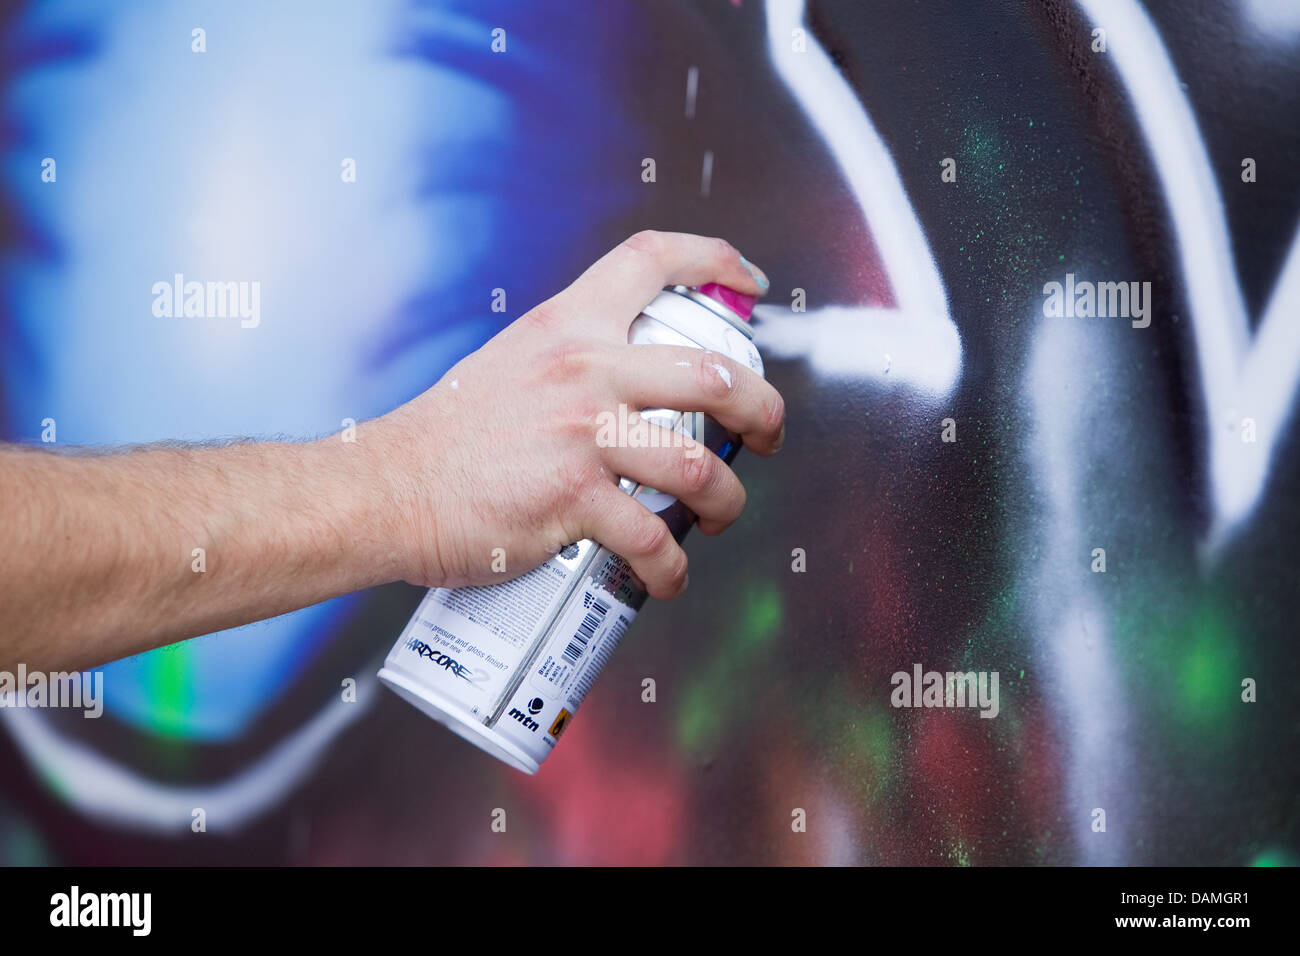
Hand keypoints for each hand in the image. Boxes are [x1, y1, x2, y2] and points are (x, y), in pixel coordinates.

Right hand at [367, 231, 784, 598]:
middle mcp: (585, 370)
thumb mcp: (511, 363)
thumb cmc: (446, 438)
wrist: (387, 490)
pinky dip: (672, 569)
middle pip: (714, 374)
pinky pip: (652, 540)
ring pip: (699, 467)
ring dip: (728, 503)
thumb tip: (628, 388)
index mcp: (568, 326)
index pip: (651, 259)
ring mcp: (583, 436)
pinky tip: (668, 577)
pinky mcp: (573, 501)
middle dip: (763, 410)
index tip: (750, 281)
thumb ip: (570, 364)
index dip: (715, 258)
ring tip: (719, 518)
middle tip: (766, 435)